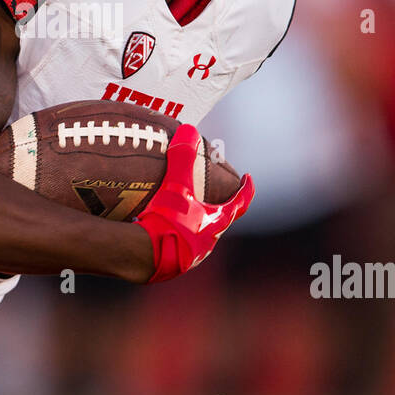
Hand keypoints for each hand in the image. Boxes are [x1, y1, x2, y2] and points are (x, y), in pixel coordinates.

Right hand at [133, 123, 253, 283]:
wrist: (145, 259)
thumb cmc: (168, 223)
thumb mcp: (175, 188)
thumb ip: (182, 159)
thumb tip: (189, 130)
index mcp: (216, 223)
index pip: (240, 203)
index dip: (246, 189)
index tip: (249, 178)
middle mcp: (207, 242)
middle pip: (218, 220)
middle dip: (215, 206)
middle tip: (209, 192)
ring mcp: (190, 256)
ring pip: (197, 235)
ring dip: (193, 222)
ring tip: (180, 209)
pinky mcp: (170, 264)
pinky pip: (176, 245)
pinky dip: (172, 234)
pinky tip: (156, 227)